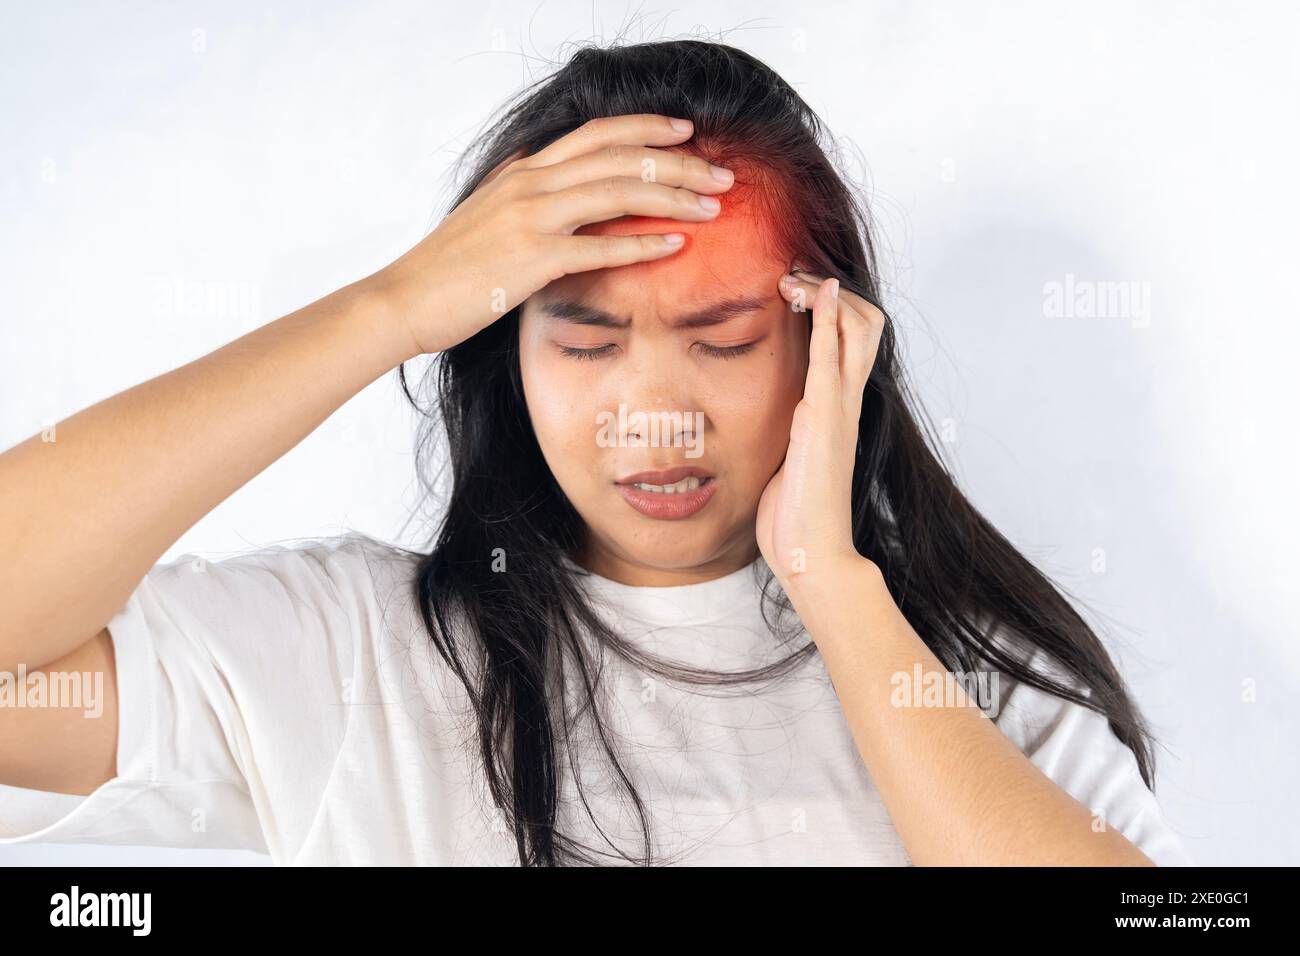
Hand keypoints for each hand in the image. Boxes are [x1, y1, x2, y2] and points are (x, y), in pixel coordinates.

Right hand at [364, 114, 735, 356]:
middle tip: (722, 174)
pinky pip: (599, 248)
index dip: (646, 128)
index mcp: (524, 171)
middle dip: (678, 162)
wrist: (402, 299)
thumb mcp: (487, 212)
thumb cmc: (447, 267)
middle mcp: (530, 184)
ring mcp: (530, 219)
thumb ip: (521, 189)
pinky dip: (641, 245)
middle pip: (619, 157)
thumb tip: (542, 166)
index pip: (597, 134)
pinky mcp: (531, 260)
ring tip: (712, 205)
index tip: (688, 133)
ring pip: (616, 193)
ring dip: (671, 196)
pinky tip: (675, 245)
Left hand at [755, 270, 886, 601]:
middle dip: (832, 291)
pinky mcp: (824, 420)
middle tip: (794, 276)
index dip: (832, 308)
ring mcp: (839, 409)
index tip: (796, 290)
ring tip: (796, 276)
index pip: (852, 341)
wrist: (813, 554)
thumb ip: (790, 433)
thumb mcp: (790, 460)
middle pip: (865, 325)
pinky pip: (830, 360)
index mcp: (837, 410)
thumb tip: (776, 422)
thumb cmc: (798, 516)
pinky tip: (816, 293)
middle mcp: (846, 403)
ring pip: (856, 332)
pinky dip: (827, 322)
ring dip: (826, 296)